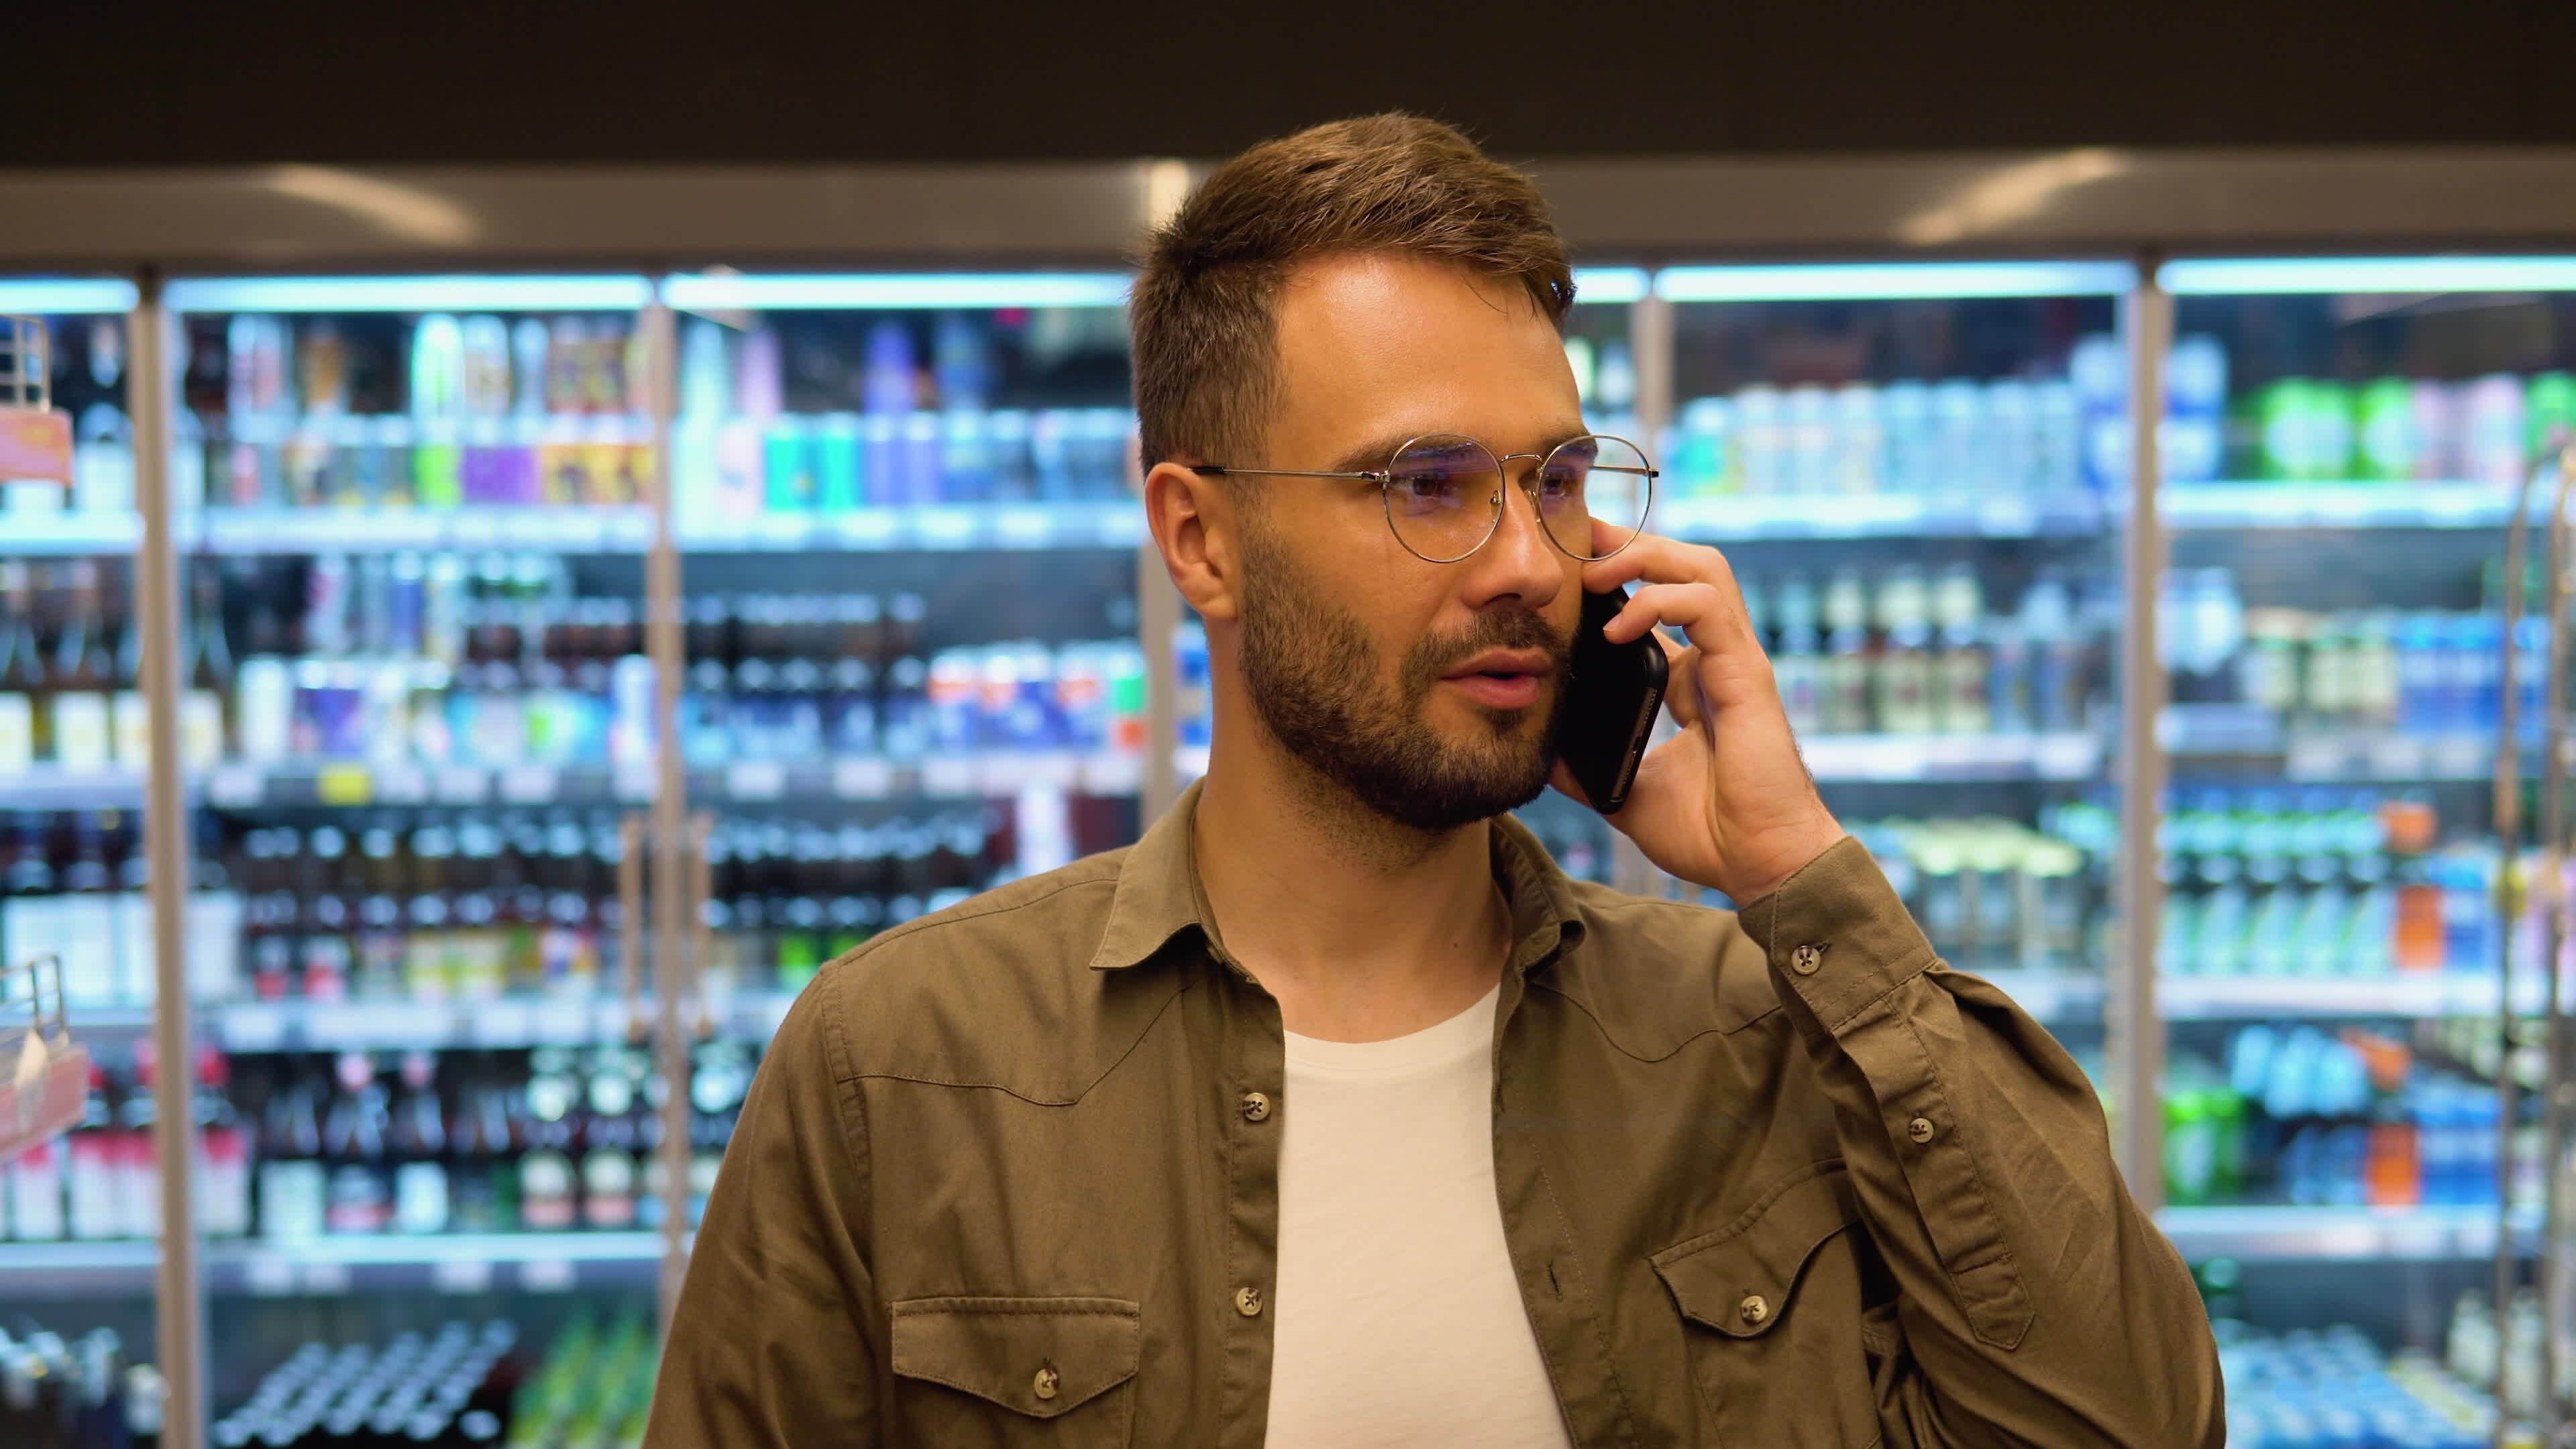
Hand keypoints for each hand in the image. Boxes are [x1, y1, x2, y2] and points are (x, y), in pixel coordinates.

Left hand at [1548, 522, 1844, 902]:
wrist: (1762, 866)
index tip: (1568, 568)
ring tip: (1594, 574)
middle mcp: (1715, 661)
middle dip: (1629, 543)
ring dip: (1646, 556)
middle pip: (1683, 567)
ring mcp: (1734, 662)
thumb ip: (1586, 770)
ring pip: (1702, 568)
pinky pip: (1708, 606)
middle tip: (1576, 540)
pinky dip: (1660, 602)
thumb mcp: (1627, 794)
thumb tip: (1539, 753)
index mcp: (1691, 683)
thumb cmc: (1710, 835)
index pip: (1658, 604)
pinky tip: (1618, 627)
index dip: (1619, 577)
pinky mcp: (1747, 674)